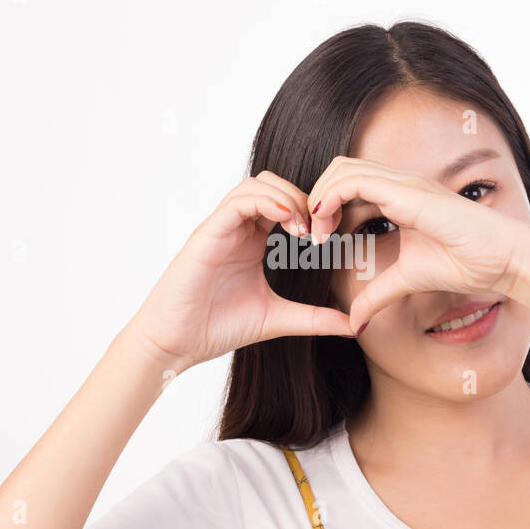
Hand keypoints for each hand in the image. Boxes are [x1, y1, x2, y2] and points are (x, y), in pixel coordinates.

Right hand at [126, 172, 356, 374]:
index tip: (332, 236)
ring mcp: (221, 228)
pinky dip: (265, 203)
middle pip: (273, 184)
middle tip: (322, 230)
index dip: (313, 211)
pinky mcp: (207, 235)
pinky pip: (237, 202)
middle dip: (304, 199)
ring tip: (305, 230)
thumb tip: (354, 327)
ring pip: (256, 185)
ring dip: (287, 198)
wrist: (176, 344)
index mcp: (252, 241)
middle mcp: (237, 228)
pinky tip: (288, 224)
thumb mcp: (278, 319)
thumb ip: (314, 319)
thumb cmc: (216, 328)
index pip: (286, 203)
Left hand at [306, 156, 529, 330]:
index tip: (320, 242)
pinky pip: (354, 181)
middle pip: (339, 169)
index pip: (348, 183)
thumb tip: (354, 322)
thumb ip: (377, 295)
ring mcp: (403, 182)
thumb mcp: (407, 280)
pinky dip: (330, 198)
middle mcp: (399, 182)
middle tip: (312, 236)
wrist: (503, 259)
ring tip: (317, 235)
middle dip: (315, 198)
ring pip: (341, 169)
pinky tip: (327, 228)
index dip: (326, 206)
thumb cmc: (467, 263)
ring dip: (319, 198)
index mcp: (399, 196)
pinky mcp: (407, 192)